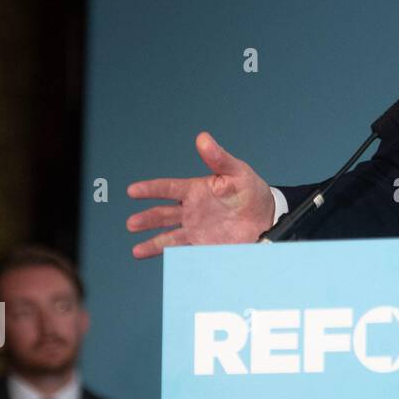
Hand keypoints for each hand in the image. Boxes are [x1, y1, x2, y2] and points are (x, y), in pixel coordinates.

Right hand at [126, 131, 274, 258]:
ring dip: (153, 243)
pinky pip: (183, 251)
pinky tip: (160, 260)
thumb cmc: (251, 191)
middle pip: (163, 214)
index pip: (168, 188)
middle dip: (147, 219)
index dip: (150, 189)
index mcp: (196, 190)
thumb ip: (218, 158)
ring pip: (169, 236)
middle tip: (132, 223)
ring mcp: (195, 228)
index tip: (132, 191)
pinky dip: (171, 256)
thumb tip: (203, 138)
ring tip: (137, 251)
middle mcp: (191, 210)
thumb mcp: (237, 172)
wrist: (266, 217)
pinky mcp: (203, 245)